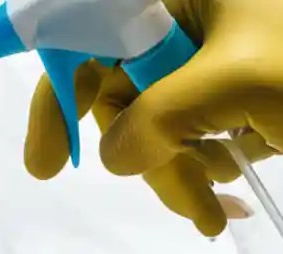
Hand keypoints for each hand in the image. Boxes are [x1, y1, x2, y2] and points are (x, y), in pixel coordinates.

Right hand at [23, 0, 282, 235]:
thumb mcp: (235, 85)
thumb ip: (155, 119)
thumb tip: (111, 159)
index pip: (83, 37)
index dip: (57, 99)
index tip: (47, 166)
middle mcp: (183, 15)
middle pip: (119, 91)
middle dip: (144, 155)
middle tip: (188, 206)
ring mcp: (207, 49)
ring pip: (153, 119)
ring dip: (179, 170)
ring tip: (220, 206)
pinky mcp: (228, 82)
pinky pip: (188, 127)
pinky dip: (202, 165)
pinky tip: (231, 191)